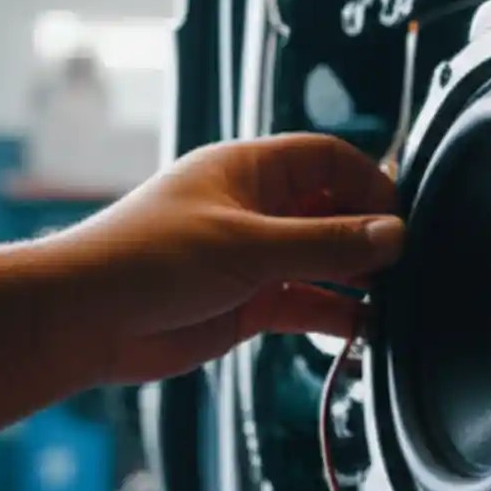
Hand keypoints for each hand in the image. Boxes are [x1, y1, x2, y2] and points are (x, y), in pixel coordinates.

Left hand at [35, 133, 404, 383]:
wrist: (84, 321)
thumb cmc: (151, 259)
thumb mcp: (249, 246)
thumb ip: (327, 243)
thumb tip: (395, 235)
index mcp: (251, 171)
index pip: (329, 160)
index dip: (369, 184)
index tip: (400, 222)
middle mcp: (257, 209)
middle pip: (333, 211)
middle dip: (368, 236)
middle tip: (406, 266)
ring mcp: (254, 258)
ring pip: (323, 262)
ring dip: (356, 280)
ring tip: (396, 301)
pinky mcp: (249, 303)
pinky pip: (305, 304)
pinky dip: (334, 315)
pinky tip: (364, 330)